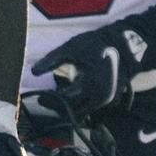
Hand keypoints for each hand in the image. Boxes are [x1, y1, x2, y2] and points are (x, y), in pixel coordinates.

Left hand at [28, 18, 149, 115]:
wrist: (123, 44)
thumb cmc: (94, 44)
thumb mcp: (71, 48)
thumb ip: (52, 60)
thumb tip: (32, 71)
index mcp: (92, 85)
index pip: (66, 102)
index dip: (51, 101)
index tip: (39, 98)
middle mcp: (102, 98)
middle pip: (74, 111)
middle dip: (58, 106)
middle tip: (43, 100)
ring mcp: (108, 101)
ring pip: (83, 111)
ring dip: (69, 106)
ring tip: (55, 97)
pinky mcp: (111, 100)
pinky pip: (91, 107)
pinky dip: (80, 103)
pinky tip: (69, 96)